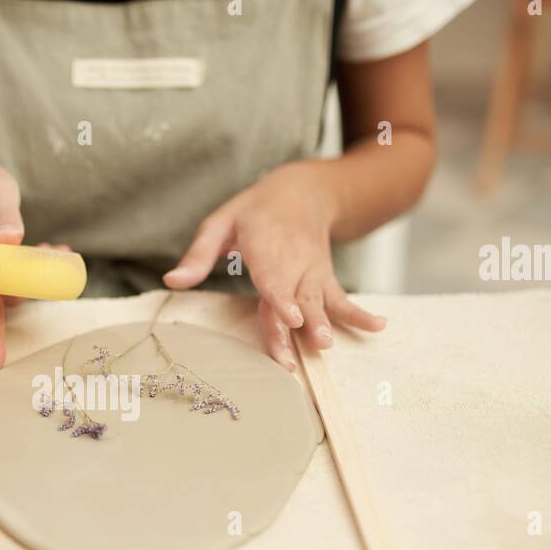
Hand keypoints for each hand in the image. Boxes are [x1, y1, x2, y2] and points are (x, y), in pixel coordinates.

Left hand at [163, 160, 385, 369]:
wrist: (303, 190)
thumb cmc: (253, 211)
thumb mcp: (221, 222)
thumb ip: (199, 254)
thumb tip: (172, 281)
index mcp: (264, 245)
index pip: (272, 276)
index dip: (280, 297)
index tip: (288, 317)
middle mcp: (293, 260)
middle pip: (293, 299)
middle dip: (293, 328)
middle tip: (290, 358)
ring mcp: (312, 272)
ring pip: (318, 302)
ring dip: (324, 324)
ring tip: (327, 346)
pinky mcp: (325, 280)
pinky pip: (342, 298)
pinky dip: (359, 313)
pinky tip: (378, 326)